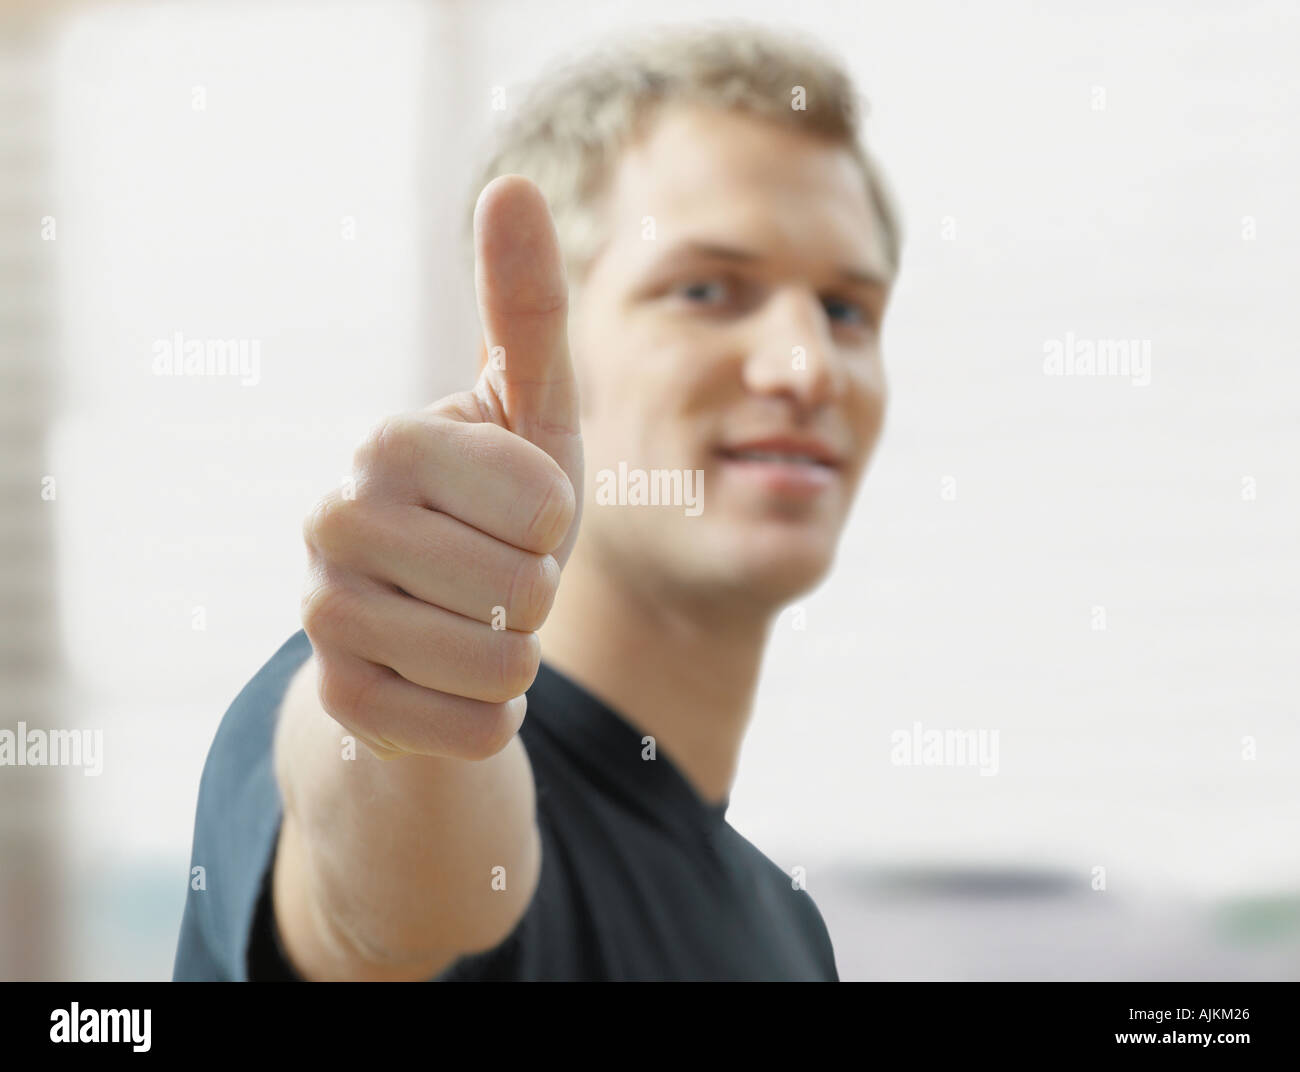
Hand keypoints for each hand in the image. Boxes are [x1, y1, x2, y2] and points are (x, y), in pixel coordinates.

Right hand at [300, 175, 582, 760]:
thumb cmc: (498, 507)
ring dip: (516, 656)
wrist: (430, 625)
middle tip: (488, 576)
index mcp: (388, 443)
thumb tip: (513, 181)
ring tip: (472, 625)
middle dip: (535, 594)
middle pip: (524, 589)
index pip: (544, 505)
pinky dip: (490, 719)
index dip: (555, 521)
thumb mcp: (530, 411)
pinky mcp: (338, 703)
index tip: (514, 514)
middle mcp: (334, 521)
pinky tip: (449, 683)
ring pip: (501, 667)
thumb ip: (526, 307)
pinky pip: (474, 732)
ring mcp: (324, 618)